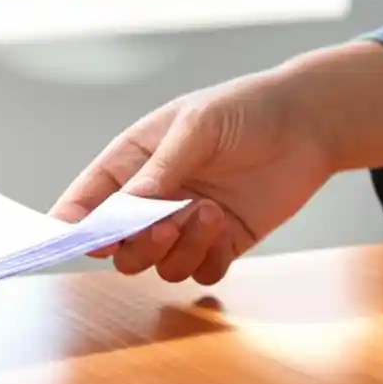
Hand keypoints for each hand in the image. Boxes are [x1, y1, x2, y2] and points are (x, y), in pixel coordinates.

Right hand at [51, 70, 332, 284]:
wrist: (308, 123)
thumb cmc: (244, 110)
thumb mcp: (196, 127)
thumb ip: (160, 170)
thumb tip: (125, 208)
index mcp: (132, 163)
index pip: (88, 199)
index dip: (74, 223)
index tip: (75, 239)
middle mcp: (152, 199)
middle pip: (120, 247)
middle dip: (137, 245)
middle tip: (165, 226)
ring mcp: (185, 225)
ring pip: (158, 265)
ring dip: (181, 249)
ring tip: (212, 212)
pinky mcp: (220, 244)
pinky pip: (200, 273)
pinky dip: (209, 259)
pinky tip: (226, 227)